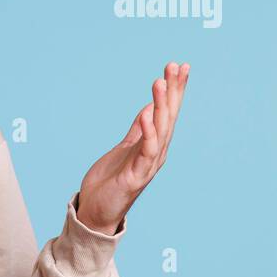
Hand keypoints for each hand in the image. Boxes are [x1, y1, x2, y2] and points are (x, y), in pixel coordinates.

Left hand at [76, 61, 189, 234]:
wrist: (97, 210)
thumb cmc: (111, 180)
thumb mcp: (125, 147)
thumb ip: (138, 129)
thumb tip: (150, 107)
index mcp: (154, 144)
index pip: (167, 111)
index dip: (175, 89)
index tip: (180, 66)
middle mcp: (156, 152)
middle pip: (169, 116)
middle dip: (173, 90)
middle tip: (176, 66)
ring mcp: (148, 164)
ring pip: (160, 130)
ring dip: (161, 105)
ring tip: (160, 82)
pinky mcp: (136, 176)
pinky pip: (145, 150)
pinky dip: (148, 132)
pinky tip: (147, 114)